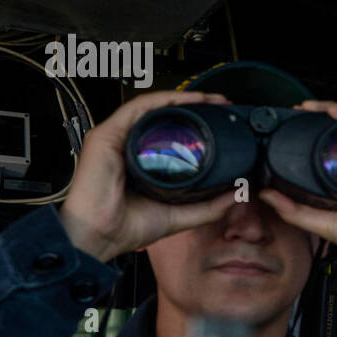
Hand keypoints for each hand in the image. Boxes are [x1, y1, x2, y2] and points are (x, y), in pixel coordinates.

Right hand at [59, 89, 236, 261]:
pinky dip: (162, 101)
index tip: (222, 120)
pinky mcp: (106, 134)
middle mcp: (127, 145)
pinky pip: (137, 108)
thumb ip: (208, 206)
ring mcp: (115, 137)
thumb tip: (237, 194)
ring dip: (183, 99)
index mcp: (140, 160)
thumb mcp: (179, 214)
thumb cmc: (126, 227)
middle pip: (162, 116)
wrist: (100, 236)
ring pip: (152, 108)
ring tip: (209, 100)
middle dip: (193, 106)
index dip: (196, 122)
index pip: (169, 131)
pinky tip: (184, 101)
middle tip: (220, 104)